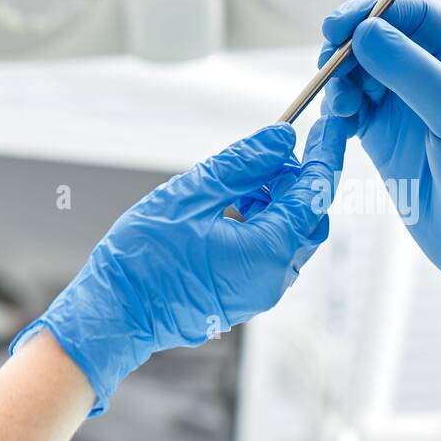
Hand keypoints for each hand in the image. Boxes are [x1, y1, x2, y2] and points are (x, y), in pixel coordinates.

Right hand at [10, 115, 347, 413]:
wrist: (115, 314)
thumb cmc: (142, 260)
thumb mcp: (191, 196)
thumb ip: (242, 164)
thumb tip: (280, 140)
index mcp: (269, 251)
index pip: (315, 194)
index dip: (323, 155)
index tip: (326, 126)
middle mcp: (274, 277)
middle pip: (310, 217)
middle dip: (298, 180)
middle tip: (271, 153)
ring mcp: (261, 291)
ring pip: (292, 235)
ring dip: (277, 201)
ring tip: (242, 179)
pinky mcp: (245, 296)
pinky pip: (272, 253)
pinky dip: (264, 223)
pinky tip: (233, 205)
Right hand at [320, 0, 440, 313]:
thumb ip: (413, 73)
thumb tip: (364, 33)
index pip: (416, 16)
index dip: (374, 11)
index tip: (338, 24)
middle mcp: (437, 77)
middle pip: (380, 41)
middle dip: (349, 47)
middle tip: (327, 62)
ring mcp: (409, 111)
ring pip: (361, 77)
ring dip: (340, 82)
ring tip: (339, 105)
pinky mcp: (387, 144)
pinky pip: (352, 114)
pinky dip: (337, 113)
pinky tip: (336, 123)